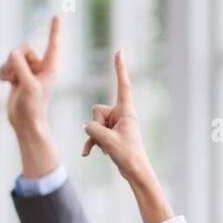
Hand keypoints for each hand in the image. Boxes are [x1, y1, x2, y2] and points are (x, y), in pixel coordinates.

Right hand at [0, 15, 59, 135]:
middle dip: (14, 60)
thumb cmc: (32, 107)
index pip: (52, 45)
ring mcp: (28, 71)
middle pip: (23, 48)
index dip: (54, 30)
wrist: (24, 122)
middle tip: (14, 77)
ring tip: (9, 81)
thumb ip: (20, 67)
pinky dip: (2, 72)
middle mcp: (40, 67)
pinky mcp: (17, 75)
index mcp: (50, 68)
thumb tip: (13, 53)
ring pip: (12, 56)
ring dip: (7, 67)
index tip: (57, 16)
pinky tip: (4, 82)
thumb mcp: (28, 86)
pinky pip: (5, 64)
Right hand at [82, 50, 149, 182]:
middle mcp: (121, 114)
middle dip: (97, 126)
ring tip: (109, 148)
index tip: (119, 51)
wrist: (135, 172)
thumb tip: (87, 127)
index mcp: (126, 111)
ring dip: (96, 138)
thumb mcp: (107, 141)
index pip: (123, 85)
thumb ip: (92, 129)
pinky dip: (92, 143)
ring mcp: (115, 124)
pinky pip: (94, 133)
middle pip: (96, 110)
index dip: (119, 68)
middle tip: (111, 140)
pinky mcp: (110, 134)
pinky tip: (87, 154)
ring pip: (93, 123)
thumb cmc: (127, 156)